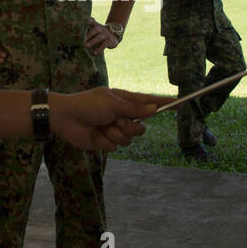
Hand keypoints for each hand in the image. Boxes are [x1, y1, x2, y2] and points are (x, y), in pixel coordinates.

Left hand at [48, 88, 172, 151]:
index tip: (182, 103)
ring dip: (115, 135)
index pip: (149, 102)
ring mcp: (114, 129)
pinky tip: (95, 136)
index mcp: (124, 100)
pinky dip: (105, 142)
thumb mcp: (113, 103)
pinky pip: (115, 147)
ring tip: (102, 128)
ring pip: (129, 139)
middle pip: (141, 127)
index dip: (165, 103)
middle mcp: (122, 115)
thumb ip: (135, 108)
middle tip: (116, 121)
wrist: (65, 118)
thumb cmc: (87, 105)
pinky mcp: (105, 141)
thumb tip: (154, 107)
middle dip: (130, 127)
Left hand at [84, 19, 120, 55]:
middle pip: (94, 30)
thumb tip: (76, 29)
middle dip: (88, 35)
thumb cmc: (100, 32)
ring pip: (98, 38)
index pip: (92, 21)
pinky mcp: (109, 41)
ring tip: (86, 46)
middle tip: (81, 39)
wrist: (115, 35)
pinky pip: (104, 45)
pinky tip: (94, 53)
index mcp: (96, 25)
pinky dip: (99, 49)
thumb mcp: (96, 28)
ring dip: (92, 42)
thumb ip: (87, 28)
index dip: (88, 21)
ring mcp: (105, 35)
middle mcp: (101, 29)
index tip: (84, 21)